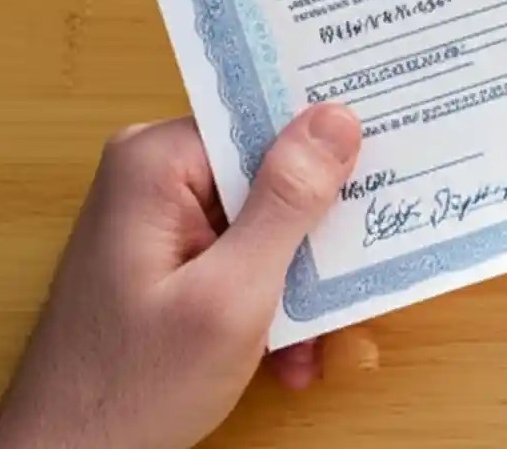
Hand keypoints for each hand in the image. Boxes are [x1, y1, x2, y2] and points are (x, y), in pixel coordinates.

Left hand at [0, 104, 362, 448]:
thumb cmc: (132, 387)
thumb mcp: (233, 294)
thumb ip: (287, 203)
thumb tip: (336, 119)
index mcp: (157, 162)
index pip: (266, 123)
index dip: (326, 153)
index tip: (374, 182)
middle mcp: (154, 177)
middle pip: (272, 176)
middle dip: (313, 241)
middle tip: (345, 288)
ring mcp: (160, 219)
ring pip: (267, 225)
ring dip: (298, 285)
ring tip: (309, 343)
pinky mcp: (170, 257)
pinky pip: (244, 257)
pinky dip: (271, 304)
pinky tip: (285, 355)